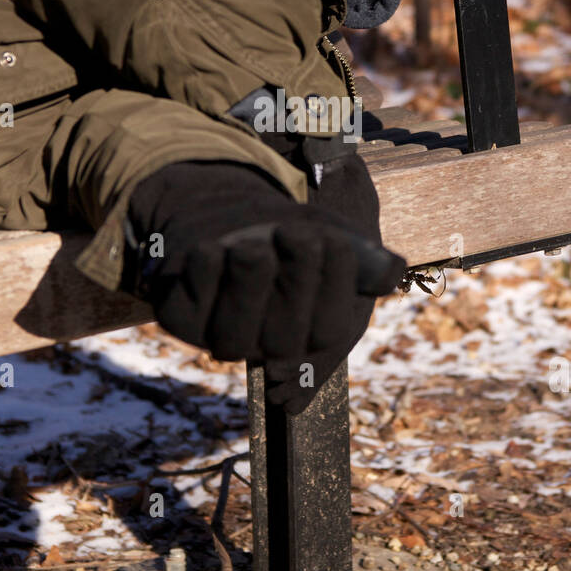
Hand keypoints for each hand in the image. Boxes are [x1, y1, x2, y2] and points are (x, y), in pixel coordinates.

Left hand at [122, 160, 404, 409]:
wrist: (233, 220)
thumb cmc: (297, 237)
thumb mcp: (338, 239)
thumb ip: (367, 258)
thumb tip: (390, 272)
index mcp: (313, 337)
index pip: (328, 330)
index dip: (331, 288)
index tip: (332, 242)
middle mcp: (266, 350)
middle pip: (283, 338)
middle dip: (294, 280)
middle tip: (297, 233)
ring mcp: (221, 338)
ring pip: (234, 333)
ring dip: (250, 277)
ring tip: (256, 242)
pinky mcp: (180, 319)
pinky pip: (191, 305)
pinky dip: (205, 269)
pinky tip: (214, 247)